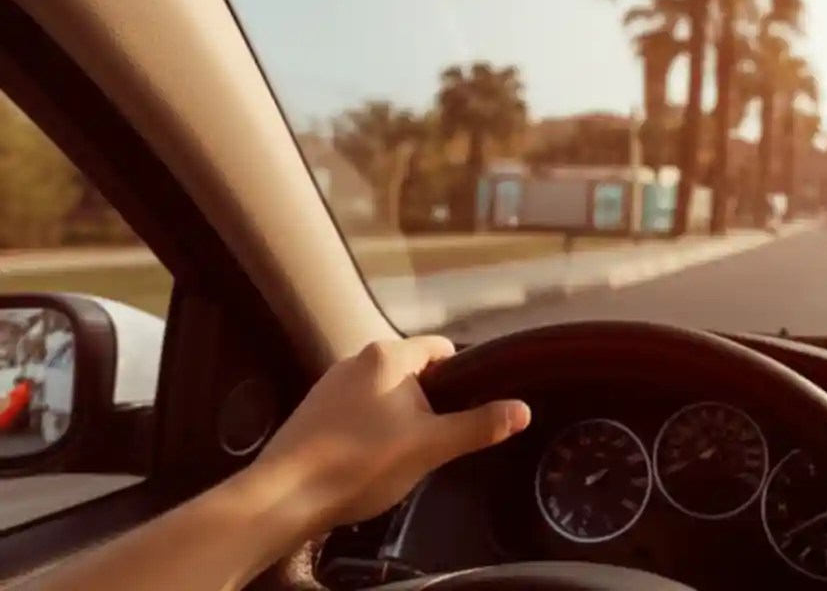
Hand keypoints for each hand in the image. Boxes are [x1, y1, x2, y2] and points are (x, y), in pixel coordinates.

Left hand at [254, 336, 530, 534]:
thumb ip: (478, 426)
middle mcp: (358, 358)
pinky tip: (368, 459)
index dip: (462, 376)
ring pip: (384, 391)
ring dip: (399, 415)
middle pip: (413, 371)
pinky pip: (357, 408)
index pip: (441, 349)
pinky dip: (370, 426)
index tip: (468, 409)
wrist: (285, 494)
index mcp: (389, 356)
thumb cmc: (363, 462)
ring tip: (403, 454)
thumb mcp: (431, 447)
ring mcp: (330, 382)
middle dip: (429, 401)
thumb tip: (524, 409)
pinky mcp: (312, 408)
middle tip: (438, 440)